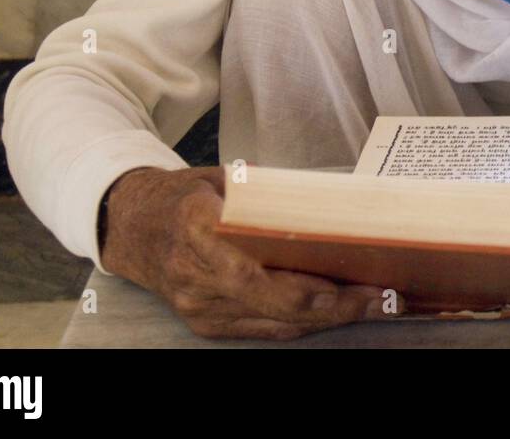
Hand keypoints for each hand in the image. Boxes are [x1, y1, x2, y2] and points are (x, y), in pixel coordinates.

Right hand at [100, 166, 402, 338]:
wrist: (129, 225)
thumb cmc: (182, 196)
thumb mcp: (220, 180)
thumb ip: (263, 195)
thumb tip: (323, 201)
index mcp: (196, 229)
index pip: (252, 273)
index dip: (301, 288)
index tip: (345, 285)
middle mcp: (194, 276)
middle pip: (273, 305)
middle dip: (333, 308)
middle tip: (380, 298)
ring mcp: (198, 306)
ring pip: (274, 324)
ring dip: (326, 319)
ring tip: (371, 305)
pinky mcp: (205, 322)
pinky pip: (263, 329)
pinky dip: (302, 322)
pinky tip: (335, 313)